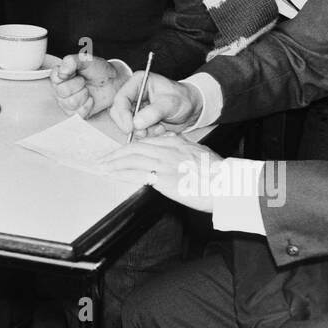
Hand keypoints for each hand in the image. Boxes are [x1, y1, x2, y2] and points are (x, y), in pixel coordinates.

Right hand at [51, 53, 119, 118]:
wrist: (113, 81)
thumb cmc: (99, 70)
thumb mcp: (86, 60)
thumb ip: (72, 62)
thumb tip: (61, 71)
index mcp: (61, 75)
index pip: (55, 77)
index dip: (67, 76)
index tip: (76, 72)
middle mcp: (61, 89)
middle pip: (62, 91)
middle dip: (78, 85)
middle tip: (84, 81)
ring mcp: (67, 102)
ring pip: (70, 103)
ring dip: (84, 95)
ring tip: (88, 90)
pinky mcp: (76, 113)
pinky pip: (78, 113)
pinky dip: (88, 105)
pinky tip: (91, 99)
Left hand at [99, 135, 219, 211]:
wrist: (227, 185)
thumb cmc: (219, 174)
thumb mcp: (202, 154)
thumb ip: (187, 151)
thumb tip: (180, 152)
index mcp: (177, 142)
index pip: (147, 142)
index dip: (130, 148)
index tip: (120, 153)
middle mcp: (168, 149)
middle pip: (134, 148)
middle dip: (116, 154)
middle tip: (103, 159)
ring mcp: (164, 162)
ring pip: (131, 158)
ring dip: (112, 163)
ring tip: (100, 167)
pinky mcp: (162, 178)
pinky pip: (135, 173)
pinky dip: (119, 173)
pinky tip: (110, 175)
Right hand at [109, 71, 201, 137]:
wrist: (192, 109)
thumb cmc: (183, 99)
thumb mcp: (171, 103)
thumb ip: (154, 112)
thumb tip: (137, 123)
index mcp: (138, 82)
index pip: (121, 98)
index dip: (122, 114)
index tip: (130, 128)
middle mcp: (134, 95)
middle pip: (119, 113)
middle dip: (131, 125)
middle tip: (144, 132)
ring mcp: (136, 108)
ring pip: (127, 124)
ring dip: (143, 131)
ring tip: (160, 128)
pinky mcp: (140, 120)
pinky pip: (137, 131)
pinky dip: (148, 134)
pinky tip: (161, 130)